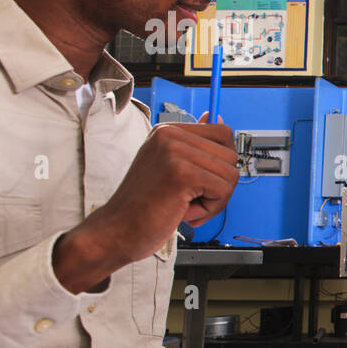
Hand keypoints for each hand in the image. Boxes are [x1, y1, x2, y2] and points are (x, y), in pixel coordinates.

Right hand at [53, 118, 239, 293]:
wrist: (116, 231)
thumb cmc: (144, 205)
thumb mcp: (170, 167)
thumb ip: (194, 145)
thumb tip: (216, 116)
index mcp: (168, 130)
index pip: (223, 134)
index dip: (221, 164)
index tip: (199, 181)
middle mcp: (170, 135)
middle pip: (231, 156)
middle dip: (219, 185)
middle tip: (189, 199)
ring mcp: (175, 152)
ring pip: (231, 174)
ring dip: (215, 199)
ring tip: (184, 205)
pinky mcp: (182, 173)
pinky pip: (223, 190)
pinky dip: (210, 209)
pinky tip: (184, 212)